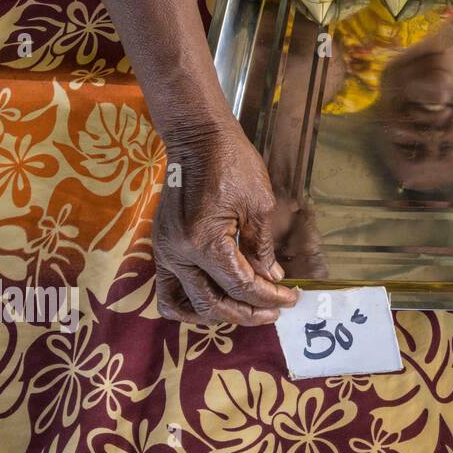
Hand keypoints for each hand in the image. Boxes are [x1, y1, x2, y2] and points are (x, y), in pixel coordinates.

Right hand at [153, 117, 298, 324]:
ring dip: (215, 314)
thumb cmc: (232, 163)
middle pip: (212, 303)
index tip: (291, 298)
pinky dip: (190, 303)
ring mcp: (164, 252)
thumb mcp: (259, 204)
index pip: (240, 285)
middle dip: (247, 312)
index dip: (269, 297)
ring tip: (245, 309)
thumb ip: (261, 248)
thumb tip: (271, 279)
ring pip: (183, 305)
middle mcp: (178, 253)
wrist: (198, 139)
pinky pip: (167, 290)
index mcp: (204, 241)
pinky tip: (215, 298)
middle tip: (275, 311)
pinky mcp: (161, 248)